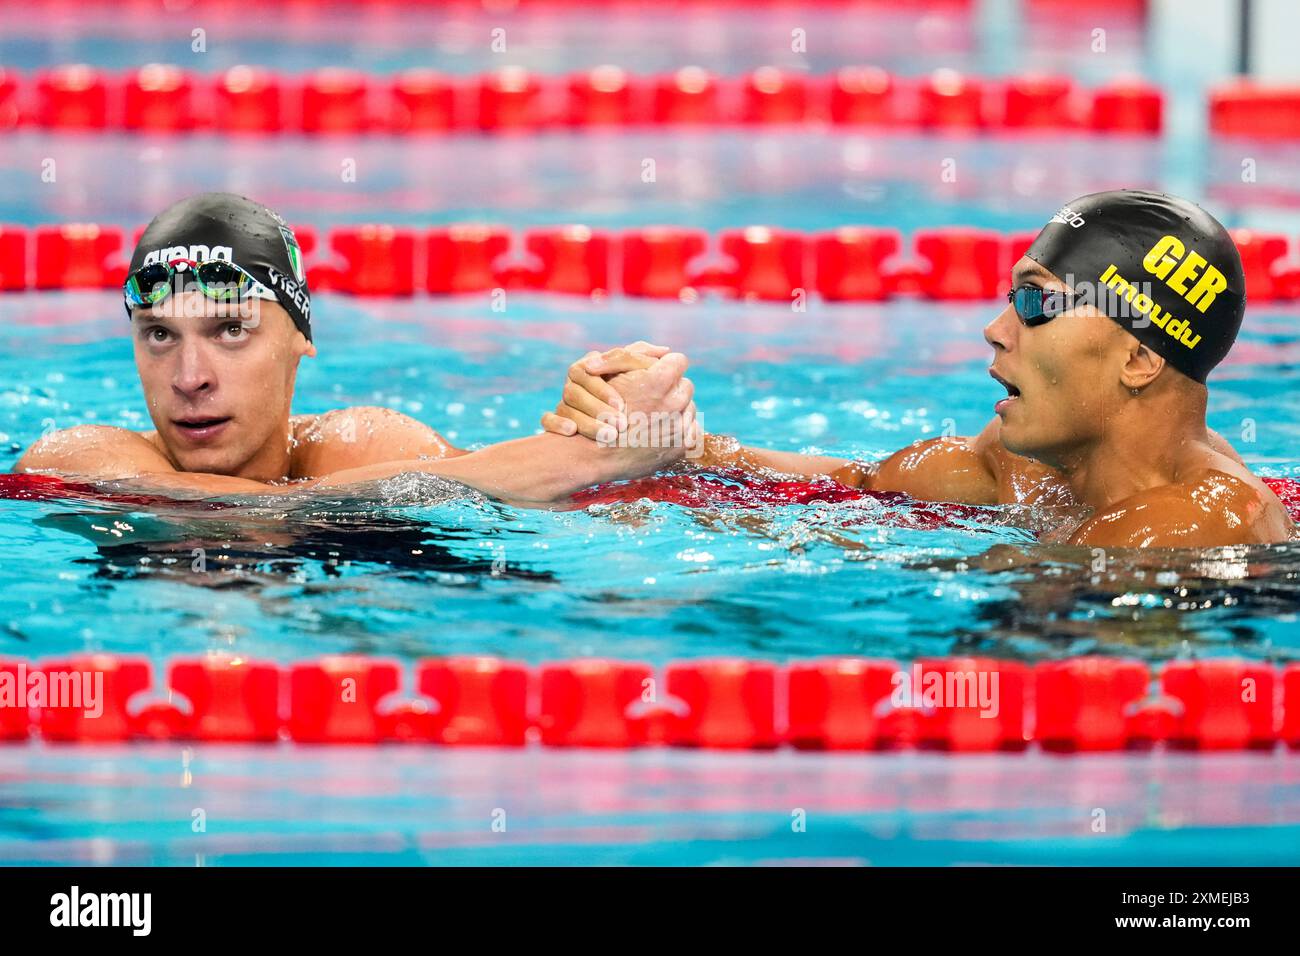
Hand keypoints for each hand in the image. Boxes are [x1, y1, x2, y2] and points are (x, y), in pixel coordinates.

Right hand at [543, 343, 699, 473]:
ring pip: (688, 408)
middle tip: (653, 399)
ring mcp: (681, 425)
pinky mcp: (684, 446)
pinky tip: (659, 433)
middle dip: (671, 390)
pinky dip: (678, 431)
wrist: (597, 454)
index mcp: (661, 380)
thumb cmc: (600, 411)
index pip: (678, 361)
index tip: (656, 375)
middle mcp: (676, 401)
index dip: (665, 367)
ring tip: (653, 418)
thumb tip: (666, 351)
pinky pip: (690, 430)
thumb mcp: (614, 374)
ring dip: (676, 410)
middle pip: (685, 385)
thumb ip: (638, 355)